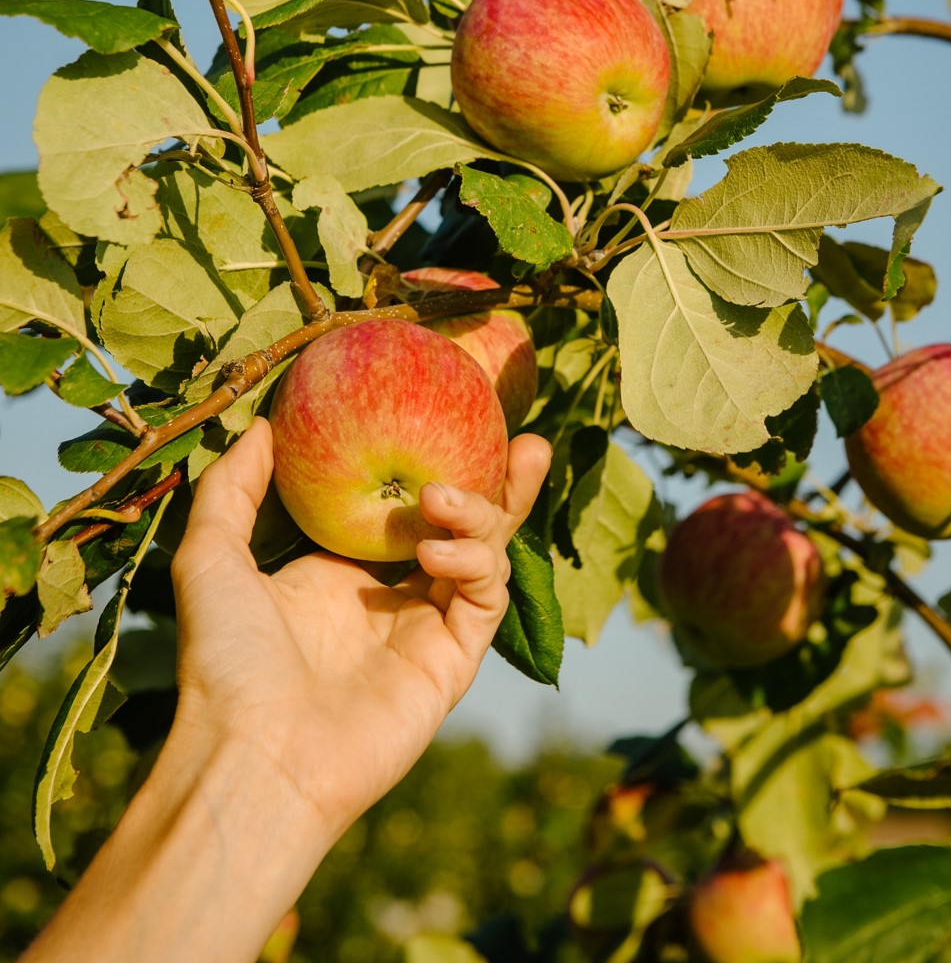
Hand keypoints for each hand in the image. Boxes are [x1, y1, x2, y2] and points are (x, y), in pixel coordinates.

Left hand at [169, 416, 551, 836]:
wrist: (253, 754)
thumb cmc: (225, 662)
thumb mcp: (209, 557)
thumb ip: (231, 488)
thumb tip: (261, 424)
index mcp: (340, 569)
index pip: (402, 504)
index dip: (431, 462)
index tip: (449, 413)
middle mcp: (390, 594)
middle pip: (463, 524)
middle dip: (499, 482)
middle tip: (523, 437)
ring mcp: (424, 627)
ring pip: (485, 554)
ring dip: (481, 514)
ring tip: (442, 497)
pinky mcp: (450, 661)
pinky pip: (484, 598)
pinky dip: (475, 563)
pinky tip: (438, 550)